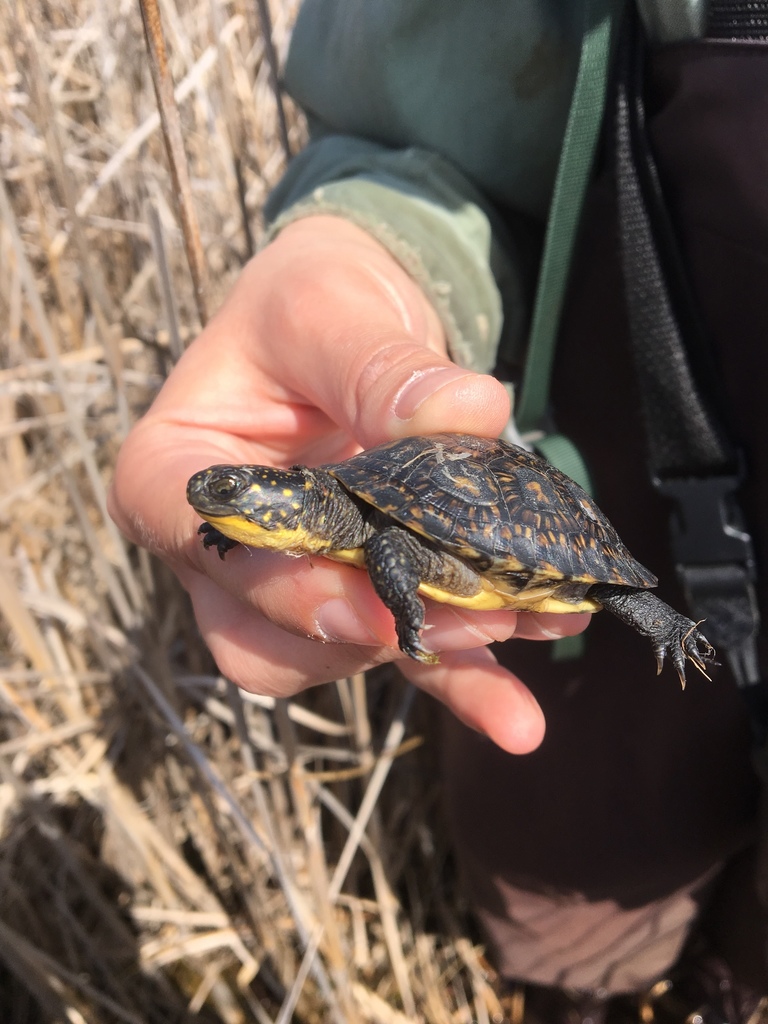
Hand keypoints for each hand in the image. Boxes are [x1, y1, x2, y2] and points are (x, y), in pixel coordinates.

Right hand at [109, 216, 588, 753]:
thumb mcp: (328, 308)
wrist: (352, 320)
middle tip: (470, 618)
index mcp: (176, 471)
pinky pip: (404, 650)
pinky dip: (464, 673)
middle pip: (266, 630)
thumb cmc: (309, 302)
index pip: (199, 542)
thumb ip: (382, 365)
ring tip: (529, 631)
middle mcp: (222, 546)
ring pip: (342, 655)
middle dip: (370, 632)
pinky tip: (523, 699)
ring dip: (435, 657)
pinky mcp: (361, 593)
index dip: (277, 586)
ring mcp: (291, 581)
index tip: (366, 600)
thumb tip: (472, 414)